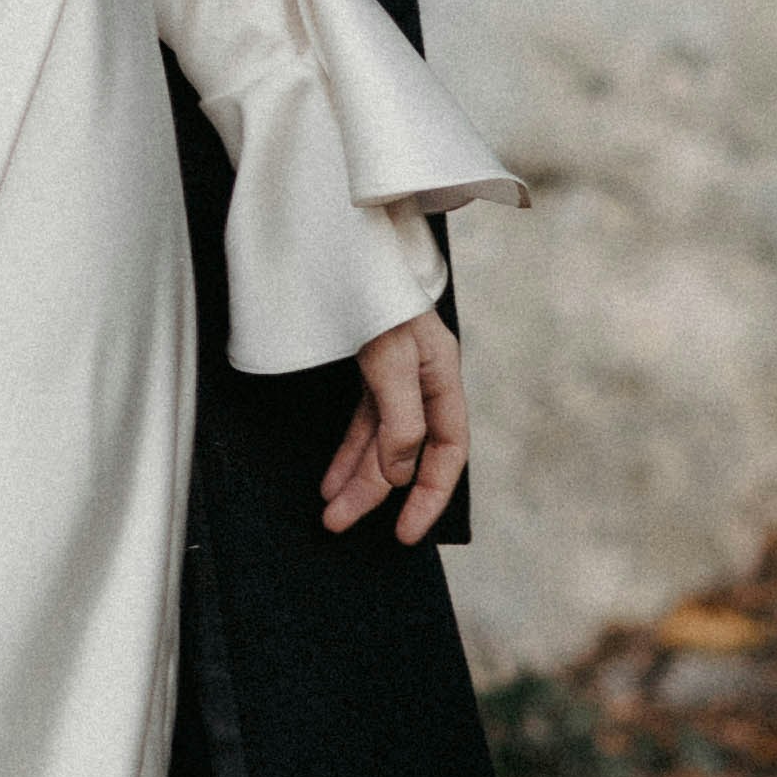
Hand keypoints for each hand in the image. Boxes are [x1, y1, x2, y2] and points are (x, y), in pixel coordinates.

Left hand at [320, 308, 464, 545]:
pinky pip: (363, 423)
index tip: (405, 533)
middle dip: (375, 493)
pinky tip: (330, 478)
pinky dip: (347, 451)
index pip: (447, 452)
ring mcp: (397, 377)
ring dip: (356, 478)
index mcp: (443, 377)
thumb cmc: (375, 292)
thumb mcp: (392, 356)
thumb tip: (401, 472)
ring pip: (380, 442)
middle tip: (340, 525)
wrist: (346, 242)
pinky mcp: (371, 371)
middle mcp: (425, 381)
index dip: (430, 496)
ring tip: (330, 513)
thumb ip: (400, 417)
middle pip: (409, 453)